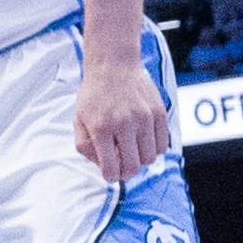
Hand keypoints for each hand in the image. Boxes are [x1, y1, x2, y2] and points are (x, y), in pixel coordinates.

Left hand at [72, 46, 168, 182]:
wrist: (113, 66)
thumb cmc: (94, 96)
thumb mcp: (79, 120)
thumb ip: (85, 146)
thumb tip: (102, 166)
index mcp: (101, 128)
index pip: (111, 168)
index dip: (111, 176)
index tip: (110, 174)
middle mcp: (124, 124)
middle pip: (133, 166)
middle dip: (126, 172)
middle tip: (122, 166)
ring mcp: (144, 118)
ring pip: (150, 158)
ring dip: (141, 159)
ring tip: (132, 150)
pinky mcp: (159, 113)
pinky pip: (163, 144)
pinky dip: (154, 149)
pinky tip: (143, 141)